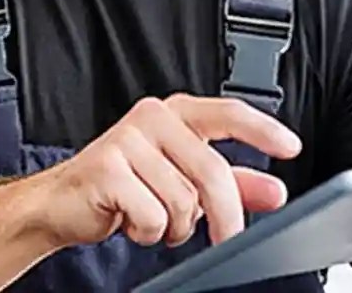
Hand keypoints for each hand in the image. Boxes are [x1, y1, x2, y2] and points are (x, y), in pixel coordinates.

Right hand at [31, 94, 301, 249]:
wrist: (60, 203)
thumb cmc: (123, 187)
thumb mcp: (184, 182)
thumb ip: (233, 182)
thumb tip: (274, 192)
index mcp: (176, 114)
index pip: (229, 112)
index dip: (263, 129)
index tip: (291, 147)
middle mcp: (153, 119)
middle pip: (211, 170)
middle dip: (226, 214)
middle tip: (228, 239)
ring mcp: (127, 140)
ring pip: (182, 199)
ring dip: (174, 225)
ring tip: (153, 218)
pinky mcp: (107, 168)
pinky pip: (151, 215)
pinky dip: (148, 231)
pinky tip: (131, 220)